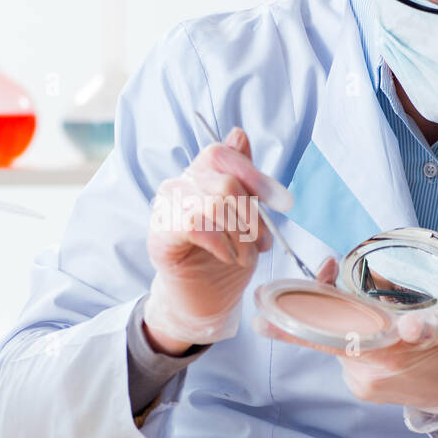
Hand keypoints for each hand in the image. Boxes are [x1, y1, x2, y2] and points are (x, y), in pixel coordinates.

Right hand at [142, 126, 287, 351]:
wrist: (202, 302)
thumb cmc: (223, 260)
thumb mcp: (244, 217)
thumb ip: (243, 180)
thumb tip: (238, 134)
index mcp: (198, 178)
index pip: (221, 154)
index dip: (252, 173)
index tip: (278, 201)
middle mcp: (178, 187)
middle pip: (224, 181)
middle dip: (254, 216)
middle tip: (263, 243)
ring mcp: (165, 210)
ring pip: (214, 203)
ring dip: (240, 235)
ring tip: (246, 256)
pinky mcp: (160, 236)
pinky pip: (196, 225)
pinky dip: (221, 243)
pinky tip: (227, 257)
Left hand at [254, 259, 437, 421]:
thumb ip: (428, 325)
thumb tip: (412, 327)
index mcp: (383, 358)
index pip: (326, 340)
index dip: (292, 328)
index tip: (262, 319)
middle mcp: (365, 375)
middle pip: (329, 333)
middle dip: (324, 304)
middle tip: (327, 271)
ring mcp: (363, 384)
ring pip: (338, 341)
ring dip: (344, 320)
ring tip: (374, 306)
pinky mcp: (364, 387)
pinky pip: (348, 352)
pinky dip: (354, 335)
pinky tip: (374, 328)